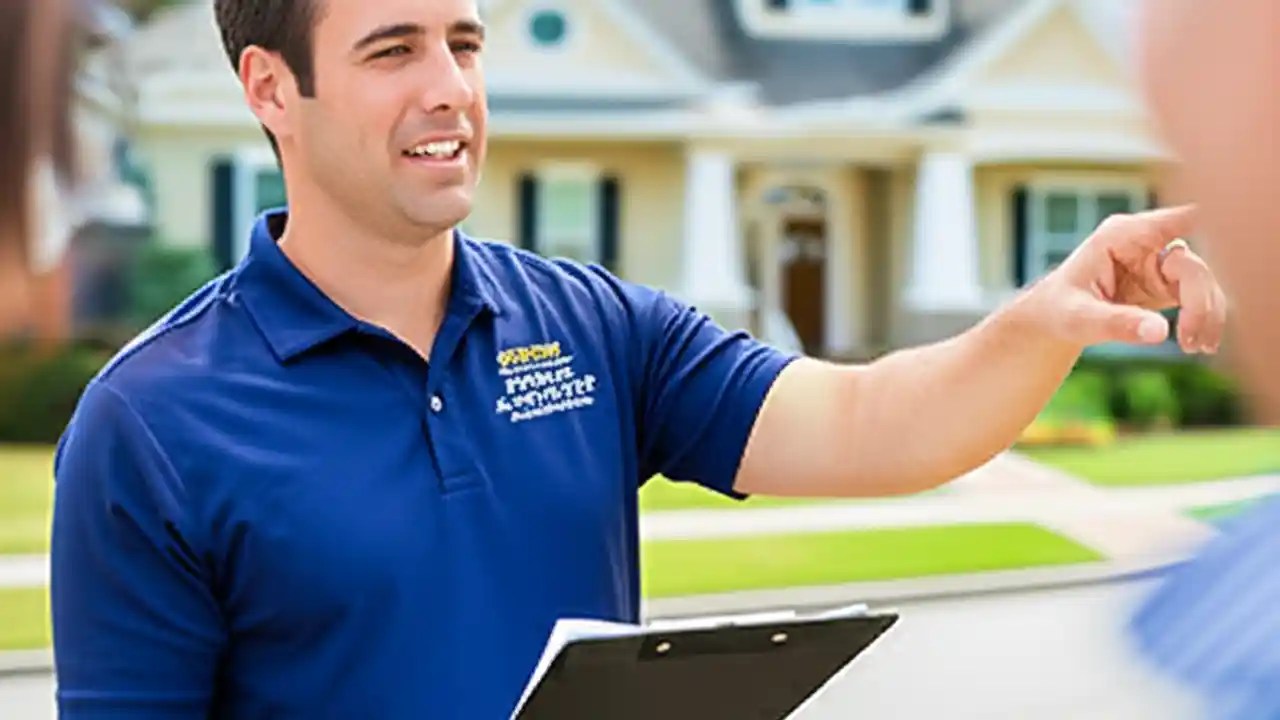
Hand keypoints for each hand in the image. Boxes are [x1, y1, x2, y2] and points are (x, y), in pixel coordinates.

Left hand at [1028, 205, 1226, 353]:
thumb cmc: (1059, 310)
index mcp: (1122, 235)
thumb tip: (1160, 332)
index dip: (1208, 220)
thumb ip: (1116, 323)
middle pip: (1191, 264)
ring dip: (1207, 314)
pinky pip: (1199, 296)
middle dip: (1199, 301)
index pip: (1175, 219)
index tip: (1233, 227)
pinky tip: (1201, 343)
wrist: (1054, 319)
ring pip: (1202, 281)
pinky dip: (1205, 319)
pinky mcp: (1166, 283)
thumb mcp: (1079, 319)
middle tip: (1192, 340)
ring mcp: (1159, 262)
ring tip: (1198, 347)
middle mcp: (1146, 242)